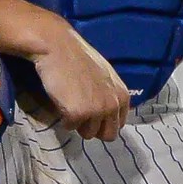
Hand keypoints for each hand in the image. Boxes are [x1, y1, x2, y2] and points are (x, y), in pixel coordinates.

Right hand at [28, 20, 132, 140]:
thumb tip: (108, 115)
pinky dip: (63, 118)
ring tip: (71, 101)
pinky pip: (69, 127)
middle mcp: (113, 105)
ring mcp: (96, 111)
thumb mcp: (106, 77)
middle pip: (107, 135)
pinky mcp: (77, 113)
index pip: (119, 125)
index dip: (104, 122)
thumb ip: (111, 96)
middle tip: (81, 113)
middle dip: (94, 128)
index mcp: (123, 96)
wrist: (59, 48)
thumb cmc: (79, 59)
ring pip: (88, 134)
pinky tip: (62, 100)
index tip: (93, 114)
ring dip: (78, 122)